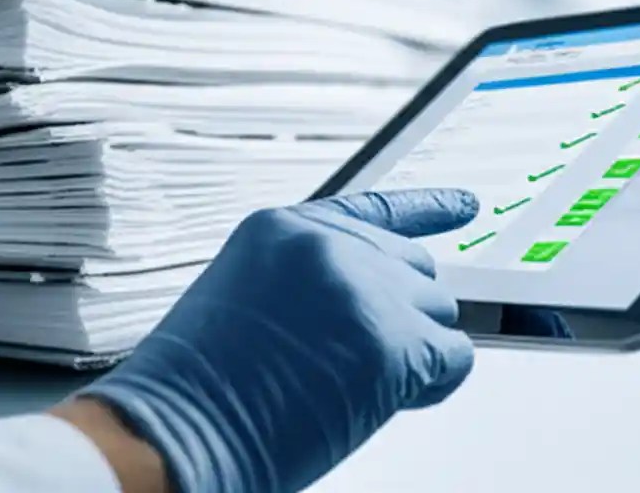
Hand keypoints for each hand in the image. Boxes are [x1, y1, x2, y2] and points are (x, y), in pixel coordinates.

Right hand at [77, 189, 478, 492]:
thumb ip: (310, 281)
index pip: (376, 208)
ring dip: (413, 352)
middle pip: (413, 267)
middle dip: (401, 314)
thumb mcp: (245, 298)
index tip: (465, 205)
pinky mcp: (392, 343)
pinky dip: (431, 385)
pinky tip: (387, 401)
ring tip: (356, 386)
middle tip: (362, 359)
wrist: (174, 433)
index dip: (429, 208)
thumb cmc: (195, 388)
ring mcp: (364, 290)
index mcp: (285, 229)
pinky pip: (452, 358)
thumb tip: (369, 304)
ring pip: (438, 313)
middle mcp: (328, 247)